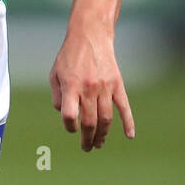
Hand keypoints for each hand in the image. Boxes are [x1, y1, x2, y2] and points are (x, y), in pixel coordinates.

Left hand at [50, 25, 134, 150]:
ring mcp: (105, 87)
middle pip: (89, 121)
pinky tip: (129, 135)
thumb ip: (57, 96)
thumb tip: (64, 114)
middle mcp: (88, 88)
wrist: (91, 35)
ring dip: (103, 134)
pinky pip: (124, 107)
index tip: (71, 128)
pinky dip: (128, 122)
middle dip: (88, 138)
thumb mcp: (55, 74)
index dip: (69, 126)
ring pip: (106, 118)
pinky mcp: (117, 84)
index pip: (69, 115)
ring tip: (99, 144)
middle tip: (87, 148)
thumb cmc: (69, 56)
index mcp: (71, 86)